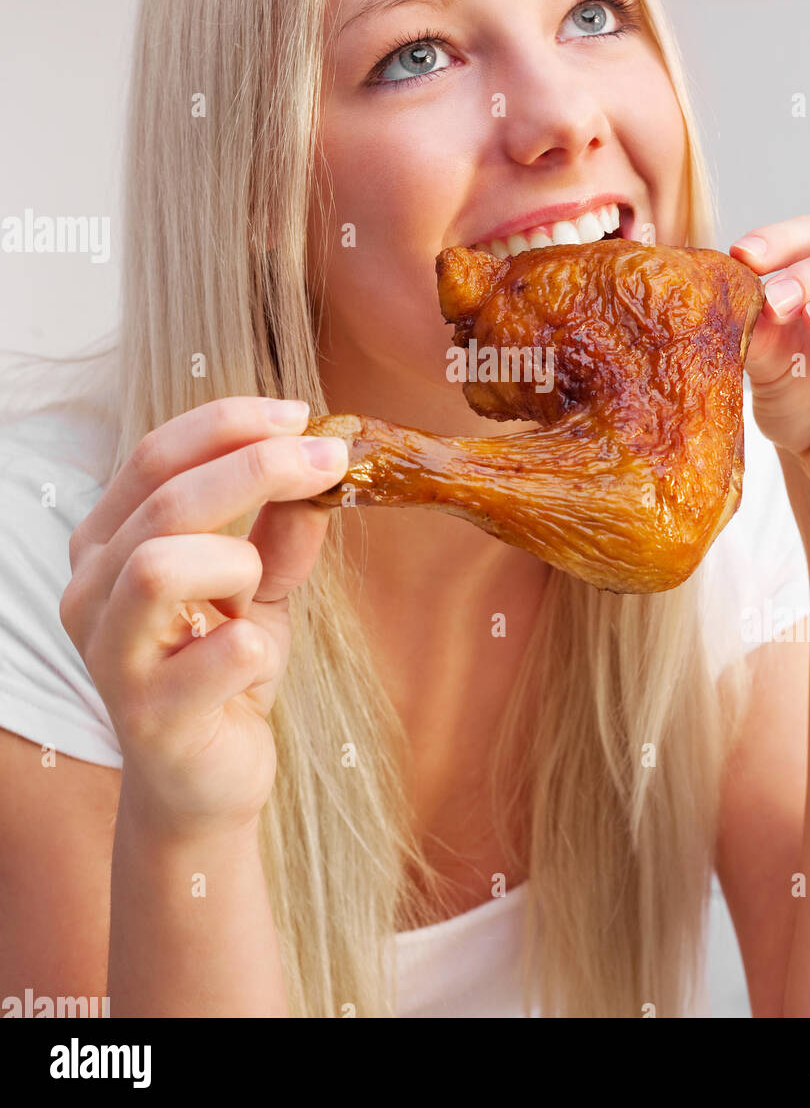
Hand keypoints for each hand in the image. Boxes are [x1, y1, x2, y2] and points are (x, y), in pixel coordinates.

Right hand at [59, 396, 347, 837]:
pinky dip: (254, 645)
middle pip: (165, 500)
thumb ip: (281, 529)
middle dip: (258, 467)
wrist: (207, 780)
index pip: (154, 456)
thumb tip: (324, 463)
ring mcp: (112, 656)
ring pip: (158, 565)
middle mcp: (92, 592)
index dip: (228, 424)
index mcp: (108, 544)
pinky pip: (217, 655)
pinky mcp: (149, 718)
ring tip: (257, 588)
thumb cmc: (222, 669)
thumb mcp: (258, 586)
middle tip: (331, 457)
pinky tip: (254, 659)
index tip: (300, 413)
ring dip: (236, 561)